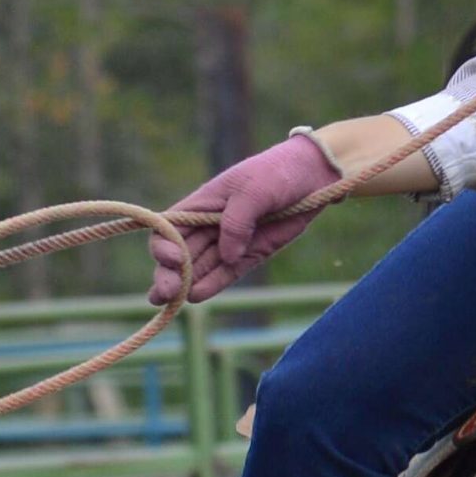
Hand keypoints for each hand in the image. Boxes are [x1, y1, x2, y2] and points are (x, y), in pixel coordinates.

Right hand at [147, 133, 333, 305]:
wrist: (312, 178)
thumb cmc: (276, 174)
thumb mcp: (253, 190)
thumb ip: (236, 222)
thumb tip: (227, 256)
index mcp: (201, 204)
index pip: (169, 229)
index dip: (164, 247)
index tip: (174, 259)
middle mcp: (208, 225)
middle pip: (179, 254)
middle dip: (168, 274)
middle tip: (164, 294)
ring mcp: (229, 242)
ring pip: (199, 267)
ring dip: (185, 285)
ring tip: (172, 302)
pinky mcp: (250, 254)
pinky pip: (226, 273)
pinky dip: (212, 284)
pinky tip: (197, 296)